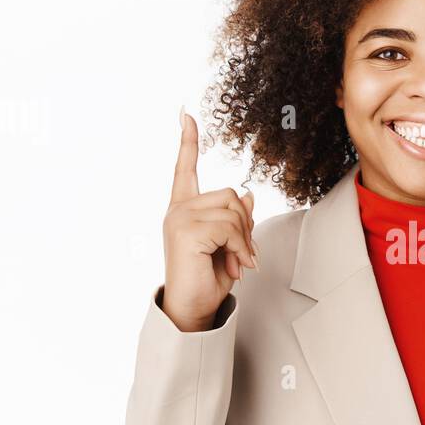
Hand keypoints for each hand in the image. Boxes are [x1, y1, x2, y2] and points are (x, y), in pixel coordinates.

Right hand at [161, 107, 257, 331]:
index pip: (185, 169)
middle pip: (228, 195)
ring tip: (238, 263)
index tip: (186, 114)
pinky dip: (240, 247)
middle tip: (244, 255)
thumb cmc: (208, 279)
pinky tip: (235, 265)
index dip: (187, 141)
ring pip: (232, 210)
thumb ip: (236, 220)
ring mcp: (179, 218)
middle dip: (244, 225)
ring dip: (244, 239)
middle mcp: (177, 210)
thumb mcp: (229, 245)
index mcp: (184, 209)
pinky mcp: (186, 231)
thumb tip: (247, 196)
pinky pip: (230, 226)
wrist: (193, 310)